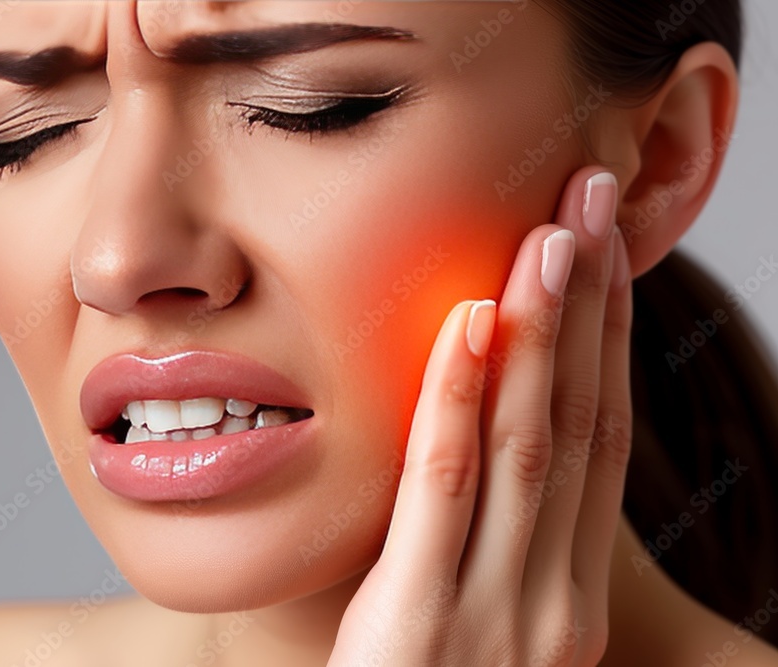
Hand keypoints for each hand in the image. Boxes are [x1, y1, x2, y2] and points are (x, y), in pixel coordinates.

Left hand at [328, 167, 633, 666]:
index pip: (597, 443)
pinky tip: (469, 326)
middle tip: (589, 206)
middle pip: (579, 426)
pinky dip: (458, 405)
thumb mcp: (479, 623)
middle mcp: (550, 598)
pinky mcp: (417, 631)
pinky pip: (445, 497)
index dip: (605, 341)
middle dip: (587, 310)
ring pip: (529, 447)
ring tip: (549, 239)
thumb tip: (488, 438)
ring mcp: (493, 617)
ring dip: (542, 335)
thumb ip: (492, 545)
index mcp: (566, 595)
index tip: (601, 256)